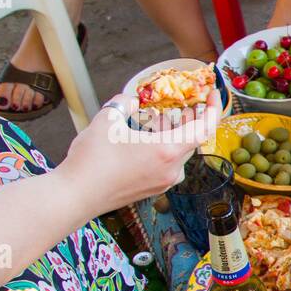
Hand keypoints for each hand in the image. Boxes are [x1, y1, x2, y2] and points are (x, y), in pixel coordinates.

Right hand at [58, 101, 222, 213]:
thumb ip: (122, 104)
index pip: (204, 128)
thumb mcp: (106, 120)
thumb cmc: (91, 161)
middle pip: (192, 139)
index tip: (214, 94)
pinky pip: (168, 165)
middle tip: (182, 102)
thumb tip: (131, 100)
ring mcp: (164, 182)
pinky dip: (164, 148)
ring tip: (159, 118)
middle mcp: (173, 169)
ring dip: (174, 133)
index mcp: (168, 151)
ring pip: (179, 152)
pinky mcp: (154, 189)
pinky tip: (147, 139)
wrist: (76, 197)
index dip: (214, 109)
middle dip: (189, 119)